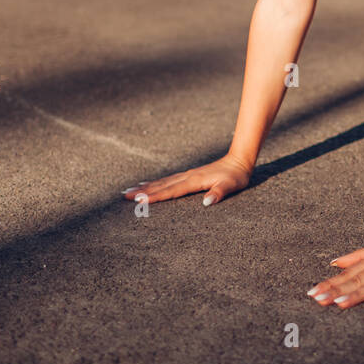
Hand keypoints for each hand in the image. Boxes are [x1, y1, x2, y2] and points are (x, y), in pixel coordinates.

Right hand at [121, 158, 251, 206]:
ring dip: (145, 187)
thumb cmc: (235, 176)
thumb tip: (207, 202)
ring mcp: (186, 175)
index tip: (140, 201)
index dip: (156, 197)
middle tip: (125, 196)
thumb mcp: (231, 186)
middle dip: (143, 192)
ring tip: (128, 191)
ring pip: (161, 182)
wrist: (238, 161)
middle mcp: (187, 177)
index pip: (171, 191)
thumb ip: (219, 193)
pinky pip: (167, 180)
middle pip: (161, 186)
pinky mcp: (188, 175)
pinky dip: (154, 183)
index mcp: (194, 181)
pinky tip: (146, 184)